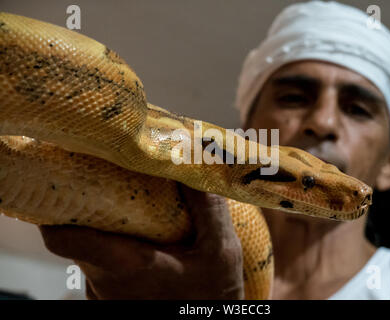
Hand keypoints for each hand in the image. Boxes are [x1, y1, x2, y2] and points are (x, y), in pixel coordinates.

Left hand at [39, 185, 243, 298]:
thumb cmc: (211, 294)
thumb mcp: (221, 249)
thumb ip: (208, 206)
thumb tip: (192, 161)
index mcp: (127, 265)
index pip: (64, 239)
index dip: (54, 211)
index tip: (65, 183)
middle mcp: (106, 283)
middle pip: (77, 237)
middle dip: (91, 208)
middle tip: (113, 182)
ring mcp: (106, 294)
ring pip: (90, 251)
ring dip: (105, 228)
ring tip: (132, 209)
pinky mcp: (112, 299)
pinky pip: (101, 266)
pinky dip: (114, 247)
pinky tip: (141, 239)